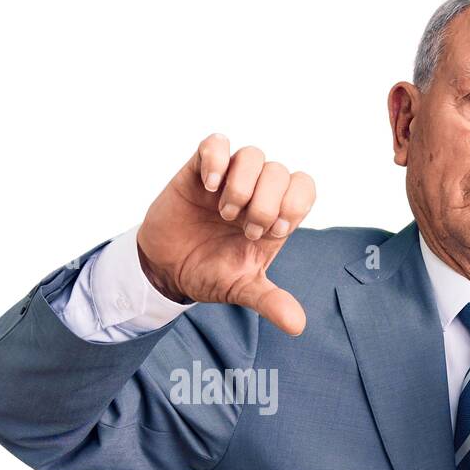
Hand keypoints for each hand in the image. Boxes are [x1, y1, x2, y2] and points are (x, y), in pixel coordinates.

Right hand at [136, 133, 315, 334]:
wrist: (166, 269)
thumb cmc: (208, 273)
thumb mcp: (240, 289)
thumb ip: (269, 301)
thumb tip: (298, 326)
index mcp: (274, 215)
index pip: (303, 187)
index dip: (294, 203)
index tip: (273, 232)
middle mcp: (255, 192)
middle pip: (280, 171)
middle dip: (266, 203)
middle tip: (247, 229)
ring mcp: (228, 178)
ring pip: (253, 155)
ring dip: (243, 185)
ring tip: (225, 213)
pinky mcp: (199, 170)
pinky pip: (215, 143)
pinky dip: (216, 160)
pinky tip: (209, 187)